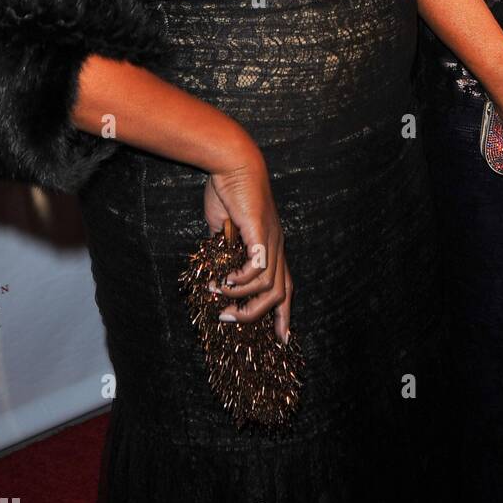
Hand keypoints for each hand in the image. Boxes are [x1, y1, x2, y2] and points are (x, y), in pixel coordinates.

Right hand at [203, 146, 291, 342]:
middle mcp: (278, 246)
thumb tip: (216, 273)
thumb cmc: (229, 193)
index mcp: (273, 247)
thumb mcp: (226, 231)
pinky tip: (223, 279)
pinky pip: (257, 268)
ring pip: (268, 286)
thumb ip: (224, 252)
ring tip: (218, 294)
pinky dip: (240, 280)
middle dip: (255, 316)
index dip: (283, 314)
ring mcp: (272, 239)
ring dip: (240, 298)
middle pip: (280, 294)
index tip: (281, 339)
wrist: (232, 164)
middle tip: (228, 319)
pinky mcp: (261, 232)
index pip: (286, 287)